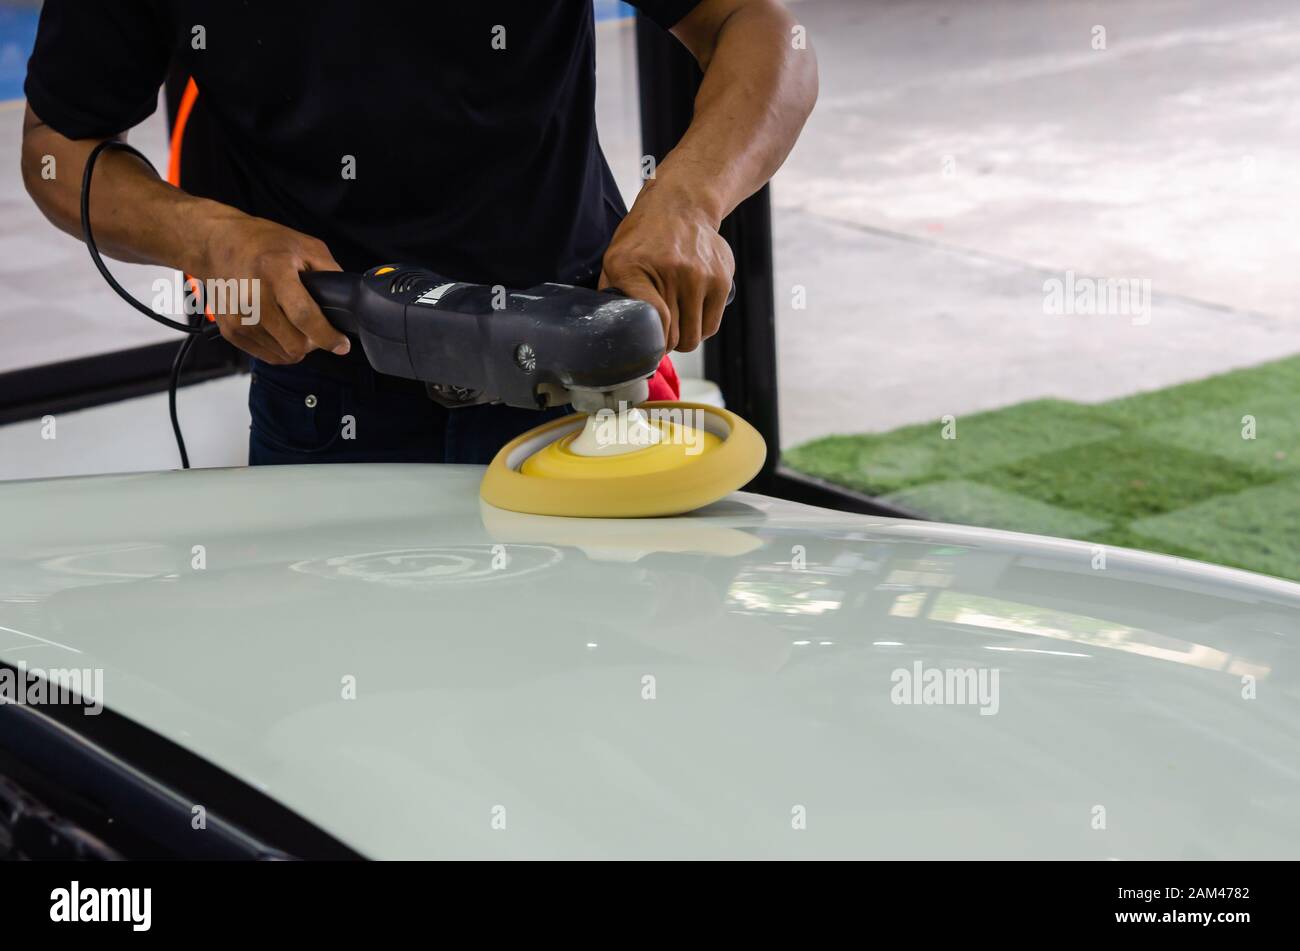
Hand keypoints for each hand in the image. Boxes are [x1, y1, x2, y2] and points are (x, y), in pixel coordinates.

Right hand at [195, 213, 350, 363]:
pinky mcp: (230, 330)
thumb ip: (330, 273)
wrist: (217, 244)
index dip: (328, 336)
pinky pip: (268, 356)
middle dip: (314, 342)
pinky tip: (279, 327)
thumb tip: (348, 303)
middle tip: (317, 329)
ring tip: (294, 322)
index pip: (305, 316)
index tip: (342, 345)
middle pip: (295, 344)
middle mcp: (252, 297)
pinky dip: (280, 347)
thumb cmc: (262, 243)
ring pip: (284, 355)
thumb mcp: (305, 246)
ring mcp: (238, 317)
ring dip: (297, 345)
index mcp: (274, 272)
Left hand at [599, 184, 733, 352]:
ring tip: (676, 323)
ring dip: (685, 338)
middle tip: (660, 334)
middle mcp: (671, 271)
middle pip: (674, 338)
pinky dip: (701, 328)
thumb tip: (610, 332)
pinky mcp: (721, 280)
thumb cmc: (644, 240)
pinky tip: (691, 315)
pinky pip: (711, 326)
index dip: (651, 342)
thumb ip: (612, 295)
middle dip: (666, 343)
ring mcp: (700, 276)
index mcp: (633, 268)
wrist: (680, 206)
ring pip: (695, 337)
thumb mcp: (615, 260)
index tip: (647, 346)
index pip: (653, 322)